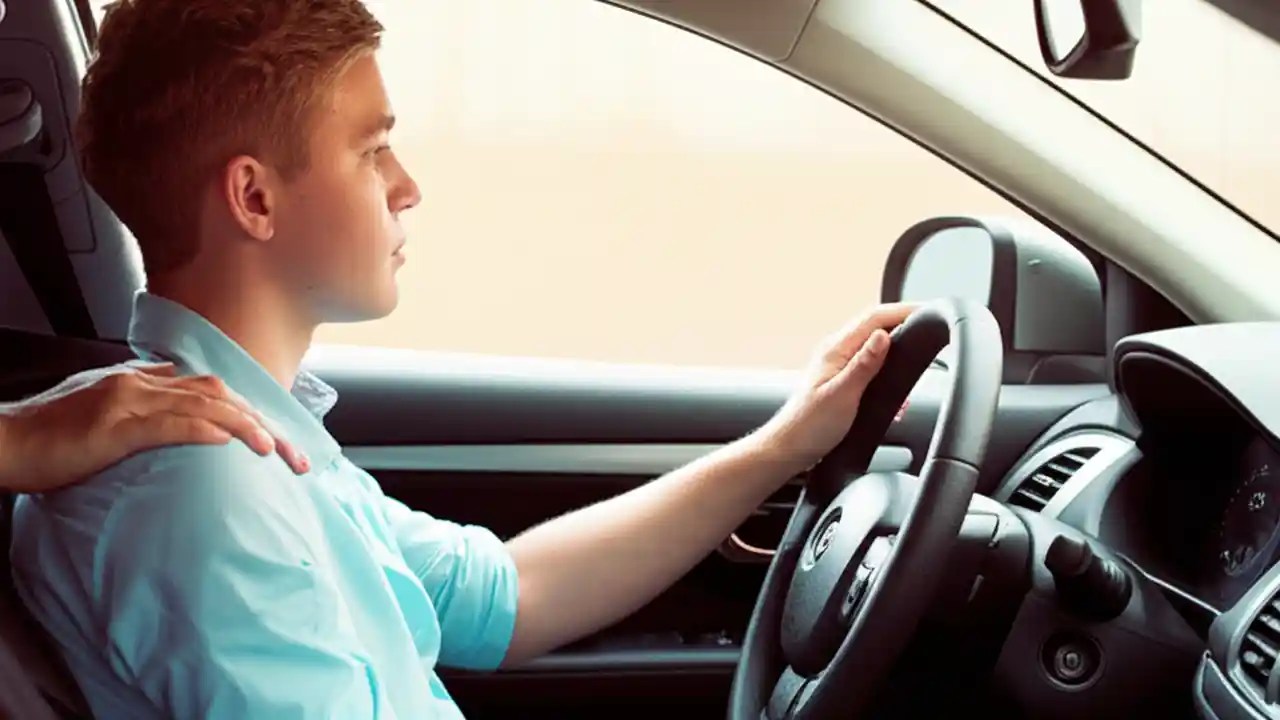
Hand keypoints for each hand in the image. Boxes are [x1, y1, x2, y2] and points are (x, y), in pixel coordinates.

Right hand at [0, 362, 308, 492]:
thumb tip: (189, 418)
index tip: (282, 442)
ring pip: (204, 405)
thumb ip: (145, 411)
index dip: (253, 413)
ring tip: (274, 450)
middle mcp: (143, 383)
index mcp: (144, 381)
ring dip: (245, 427)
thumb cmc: (51, 437)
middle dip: (264, 424)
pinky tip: (226, 442)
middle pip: (221, 395)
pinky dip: (202, 430)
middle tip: (298, 457)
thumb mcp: (106, 416)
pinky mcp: (113, 424)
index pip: (213, 390)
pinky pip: (167, 423)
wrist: (5, 441)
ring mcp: (128, 400)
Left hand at [755, 303, 917, 470]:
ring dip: (897, 353)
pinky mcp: (842, 380)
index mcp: (835, 349)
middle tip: (929, 331)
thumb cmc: (810, 426)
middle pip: (876, 326)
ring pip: (875, 347)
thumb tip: (883, 336)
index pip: (874, 317)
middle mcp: (837, 351)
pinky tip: (897, 393)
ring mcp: (839, 365)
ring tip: (917, 363)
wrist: (791, 448)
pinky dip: (889, 374)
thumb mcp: (842, 395)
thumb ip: (864, 365)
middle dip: (904, 326)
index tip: (928, 311)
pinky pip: (871, 366)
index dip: (903, 310)